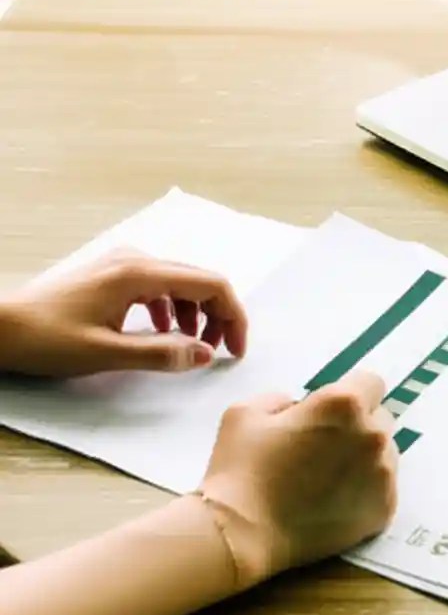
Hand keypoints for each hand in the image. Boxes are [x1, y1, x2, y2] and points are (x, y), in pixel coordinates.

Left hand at [0, 248, 247, 377]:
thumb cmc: (45, 338)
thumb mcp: (106, 353)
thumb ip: (160, 354)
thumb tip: (204, 354)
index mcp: (139, 273)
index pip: (210, 284)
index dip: (233, 316)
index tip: (235, 349)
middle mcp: (136, 260)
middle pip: (199, 280)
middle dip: (218, 316)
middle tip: (220, 351)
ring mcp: (123, 263)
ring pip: (180, 283)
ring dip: (196, 313)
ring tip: (192, 345)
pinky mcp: (112, 273)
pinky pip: (159, 285)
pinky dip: (172, 308)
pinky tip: (163, 332)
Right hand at [196, 370, 398, 586]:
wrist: (243, 533)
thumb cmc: (241, 469)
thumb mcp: (246, 413)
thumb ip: (280, 399)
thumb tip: (297, 407)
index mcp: (344, 404)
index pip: (371, 384)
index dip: (351, 394)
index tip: (333, 412)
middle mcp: (373, 435)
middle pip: (380, 420)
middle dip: (358, 426)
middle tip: (325, 448)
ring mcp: (383, 474)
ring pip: (384, 455)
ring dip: (364, 459)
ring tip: (327, 479)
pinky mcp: (384, 508)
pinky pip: (383, 488)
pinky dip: (365, 492)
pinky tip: (334, 502)